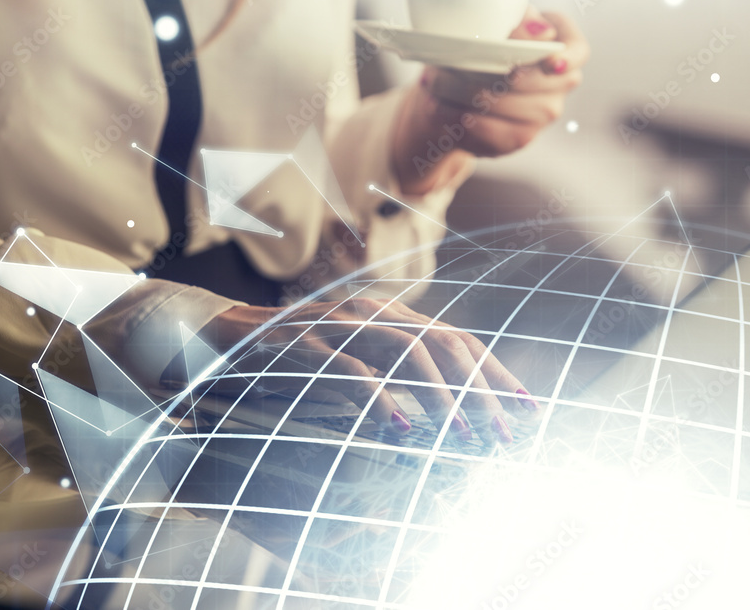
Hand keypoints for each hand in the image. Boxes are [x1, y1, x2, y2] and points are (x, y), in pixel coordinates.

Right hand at [197, 298, 537, 443]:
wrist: (221, 337)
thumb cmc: (295, 357)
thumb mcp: (354, 364)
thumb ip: (395, 377)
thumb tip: (446, 413)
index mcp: (390, 316)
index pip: (459, 339)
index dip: (496, 372)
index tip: (527, 409)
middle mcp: (372, 312)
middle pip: (445, 344)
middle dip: (482, 391)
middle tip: (504, 436)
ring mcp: (338, 323)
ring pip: (407, 352)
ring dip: (441, 397)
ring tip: (463, 436)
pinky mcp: (302, 343)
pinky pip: (349, 369)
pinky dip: (380, 398)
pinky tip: (401, 429)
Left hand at [392, 8, 589, 194]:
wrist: (455, 81)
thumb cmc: (484, 39)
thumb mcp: (499, 20)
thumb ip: (521, 21)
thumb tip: (542, 33)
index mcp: (560, 44)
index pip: (578, 52)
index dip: (568, 59)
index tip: (549, 63)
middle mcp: (560, 82)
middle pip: (543, 84)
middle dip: (502, 76)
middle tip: (464, 67)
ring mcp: (544, 113)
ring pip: (519, 110)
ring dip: (479, 99)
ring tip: (443, 85)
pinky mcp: (522, 136)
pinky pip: (503, 135)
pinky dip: (474, 123)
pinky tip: (454, 112)